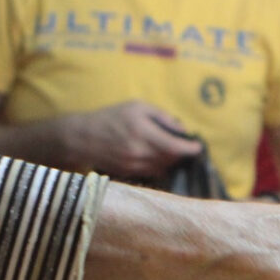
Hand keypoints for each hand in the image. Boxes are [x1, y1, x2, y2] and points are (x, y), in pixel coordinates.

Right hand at [61, 100, 202, 179]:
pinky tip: (158, 158)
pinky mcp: (128, 173)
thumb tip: (181, 129)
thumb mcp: (137, 107)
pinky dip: (159, 166)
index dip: (190, 149)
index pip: (174, 147)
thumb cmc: (111, 117)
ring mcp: (133, 165)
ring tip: (172, 152)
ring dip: (170, 161)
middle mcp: (139, 152)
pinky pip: (151, 172)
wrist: (82, 137)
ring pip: (162, 168)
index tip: (198, 147)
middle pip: (170, 159)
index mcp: (143, 133)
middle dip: (181, 154)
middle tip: (185, 147)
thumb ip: (161, 116)